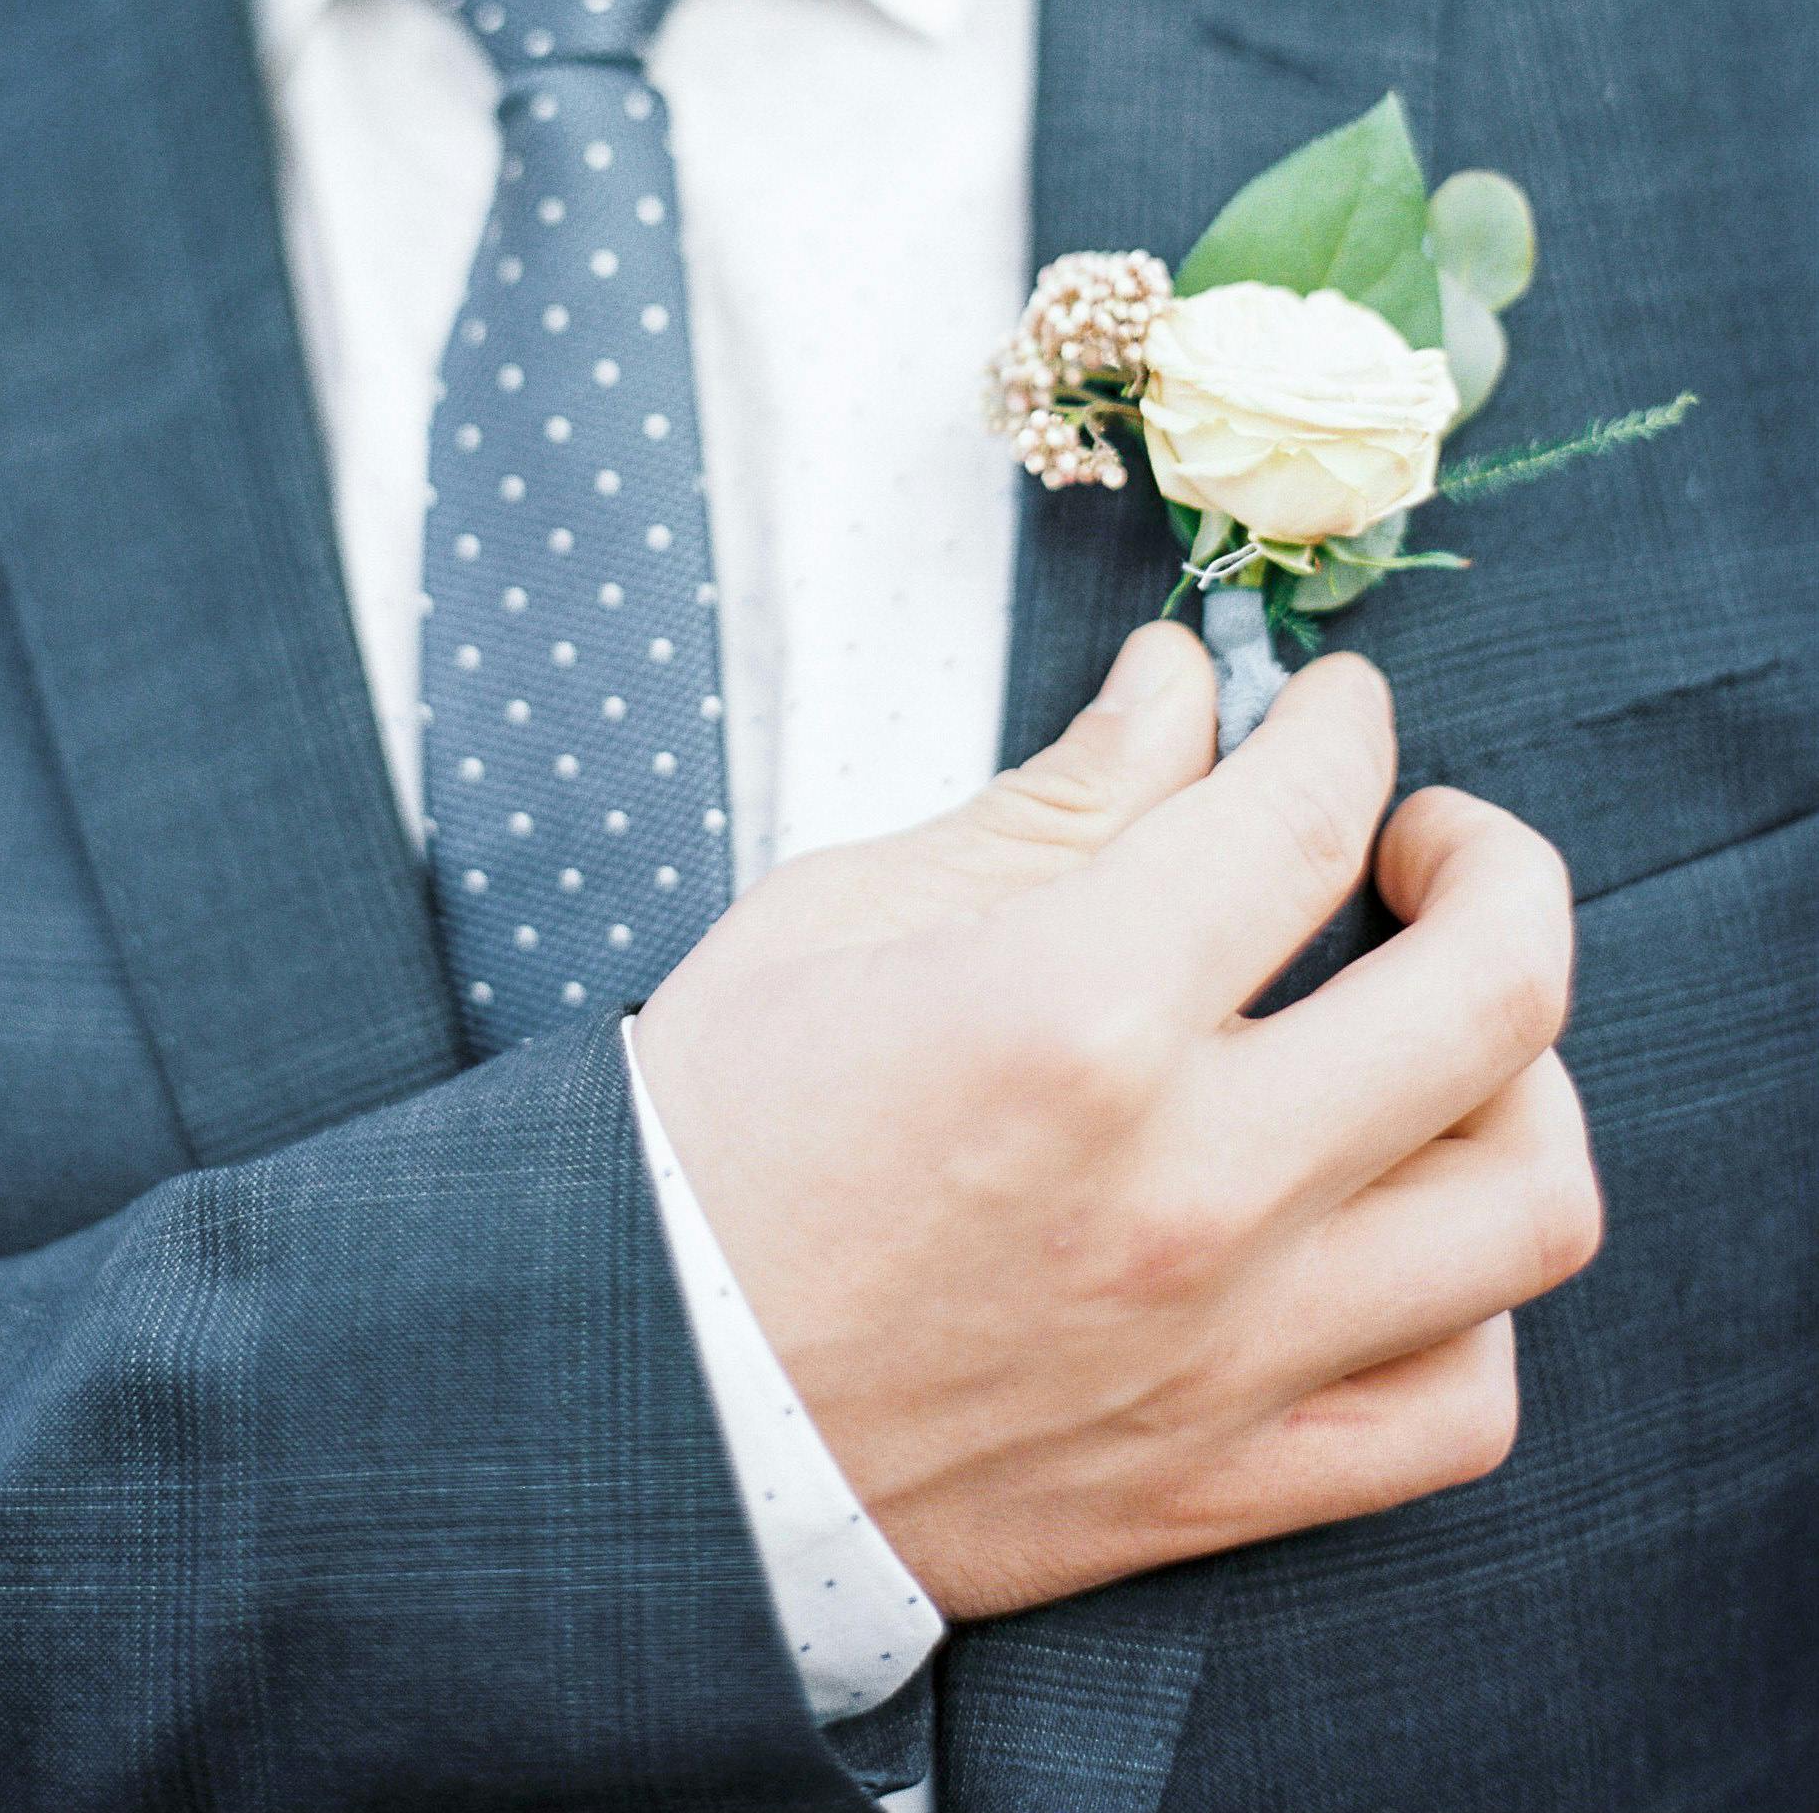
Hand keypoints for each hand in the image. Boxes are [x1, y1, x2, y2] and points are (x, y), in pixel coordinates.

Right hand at [632, 624, 1601, 1617]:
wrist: (638, 1399)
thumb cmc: (717, 1134)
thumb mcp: (853, 911)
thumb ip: (1057, 801)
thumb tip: (1189, 689)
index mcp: (1075, 1009)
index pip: (1308, 814)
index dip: (1341, 722)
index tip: (1332, 706)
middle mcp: (1188, 1183)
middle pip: (1494, 988)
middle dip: (1493, 859)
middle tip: (1425, 839)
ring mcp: (1227, 1348)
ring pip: (1528, 1199)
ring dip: (1519, 1078)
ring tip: (1441, 1035)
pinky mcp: (1226, 1478)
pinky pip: (1462, 1401)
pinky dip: (1473, 1299)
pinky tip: (1396, 1223)